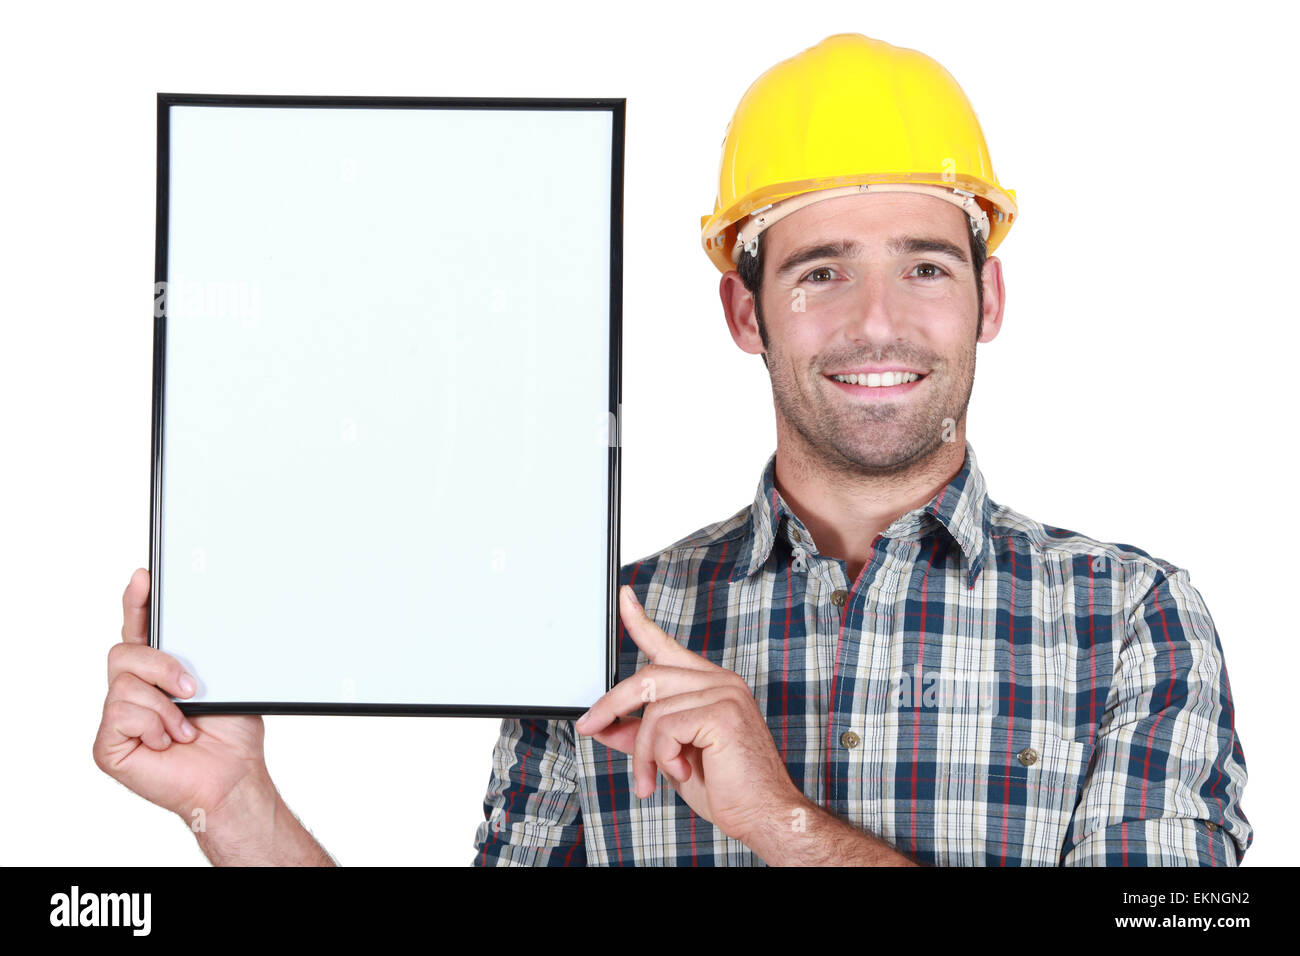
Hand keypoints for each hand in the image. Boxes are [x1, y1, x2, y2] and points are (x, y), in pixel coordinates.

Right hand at [92, 568, 270, 827]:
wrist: (232, 775)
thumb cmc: (230, 733)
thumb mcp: (222, 680)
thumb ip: (201, 654)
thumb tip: (203, 621)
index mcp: (159, 672)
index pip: (138, 630)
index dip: (137, 602)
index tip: (144, 577)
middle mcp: (134, 691)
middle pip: (124, 652)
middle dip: (162, 665)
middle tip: (193, 687)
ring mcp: (118, 717)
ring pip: (125, 683)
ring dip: (166, 705)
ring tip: (187, 726)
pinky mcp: (108, 744)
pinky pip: (122, 715)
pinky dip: (155, 726)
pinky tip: (169, 742)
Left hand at [575, 585, 798, 846]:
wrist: (765, 815)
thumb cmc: (728, 788)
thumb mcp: (670, 758)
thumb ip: (639, 735)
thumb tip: (603, 724)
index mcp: (711, 685)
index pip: (668, 646)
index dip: (641, 622)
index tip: (623, 597)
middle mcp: (720, 681)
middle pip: (648, 677)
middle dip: (611, 704)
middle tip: (589, 728)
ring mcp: (724, 693)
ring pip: (653, 710)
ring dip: (643, 753)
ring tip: (652, 779)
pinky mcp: (722, 713)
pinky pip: (665, 728)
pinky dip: (662, 757)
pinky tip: (681, 773)